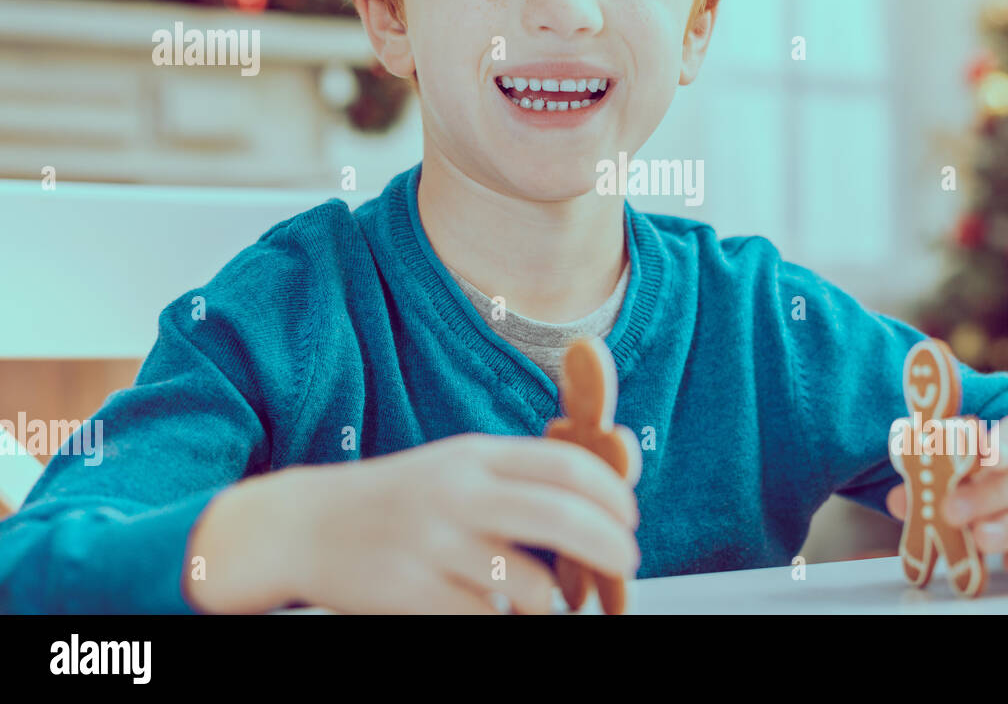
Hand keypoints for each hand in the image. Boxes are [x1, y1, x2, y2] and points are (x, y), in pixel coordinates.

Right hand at [293, 432, 640, 612]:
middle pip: (564, 519)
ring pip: (533, 586)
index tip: (630, 517)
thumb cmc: (401, 498)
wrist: (306, 526)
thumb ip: (522, 475)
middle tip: (626, 566)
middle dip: (611, 548)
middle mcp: (458, 494)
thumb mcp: (459, 465)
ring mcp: (436, 547)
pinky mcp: (414, 596)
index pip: (567, 464)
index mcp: (475, 456)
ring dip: (556, 602)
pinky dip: (504, 622)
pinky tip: (495, 611)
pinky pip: (489, 620)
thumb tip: (606, 487)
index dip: (613, 493)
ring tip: (548, 601)